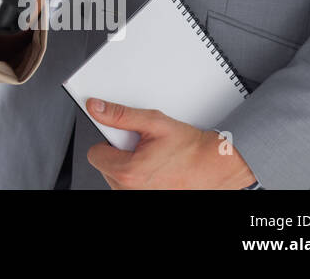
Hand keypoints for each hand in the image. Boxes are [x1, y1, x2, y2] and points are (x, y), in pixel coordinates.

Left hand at [85, 98, 256, 188]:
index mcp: (128, 171)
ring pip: (116, 178)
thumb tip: (97, 108)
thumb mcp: (153, 122)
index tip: (122, 137)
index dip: (108, 140)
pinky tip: (155, 168)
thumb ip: (120, 115)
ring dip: (128, 166)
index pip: (94, 154)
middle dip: (119, 153)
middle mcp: (130, 190)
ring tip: (151, 157)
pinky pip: (129, 187)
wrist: (214, 166)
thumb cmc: (190, 148)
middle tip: (142, 146)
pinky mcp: (148, 200)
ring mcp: (139, 197)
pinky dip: (138, 177)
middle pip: (105, 166)